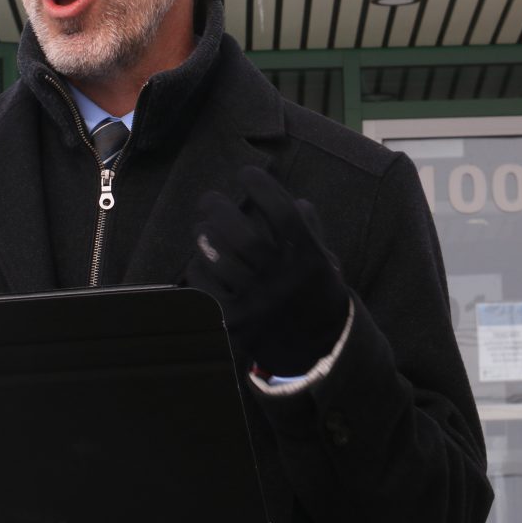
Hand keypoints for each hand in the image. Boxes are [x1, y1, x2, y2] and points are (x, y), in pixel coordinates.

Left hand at [184, 166, 348, 376]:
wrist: (318, 348)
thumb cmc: (315, 291)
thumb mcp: (323, 258)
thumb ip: (308, 228)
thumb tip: (292, 199)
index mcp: (308, 259)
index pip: (282, 214)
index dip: (262, 187)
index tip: (247, 173)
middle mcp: (283, 281)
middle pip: (242, 236)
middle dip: (219, 209)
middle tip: (209, 199)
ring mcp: (257, 304)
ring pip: (219, 260)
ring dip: (204, 236)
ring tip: (202, 228)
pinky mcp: (235, 324)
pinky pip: (204, 287)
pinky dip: (198, 268)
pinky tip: (200, 261)